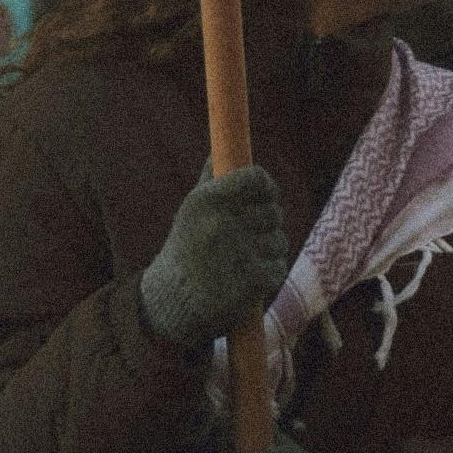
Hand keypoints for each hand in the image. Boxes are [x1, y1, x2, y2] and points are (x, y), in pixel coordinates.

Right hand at [139, 166, 289, 354]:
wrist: (173, 302)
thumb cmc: (185, 249)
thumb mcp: (190, 211)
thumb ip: (209, 180)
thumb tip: (219, 150)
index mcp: (207, 201)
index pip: (256, 178)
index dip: (267, 185)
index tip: (266, 194)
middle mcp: (222, 223)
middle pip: (273, 211)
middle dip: (267, 223)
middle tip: (250, 235)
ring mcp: (239, 252)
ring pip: (279, 240)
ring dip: (269, 250)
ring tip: (245, 260)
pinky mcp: (253, 280)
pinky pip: (278, 267)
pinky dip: (269, 274)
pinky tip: (249, 280)